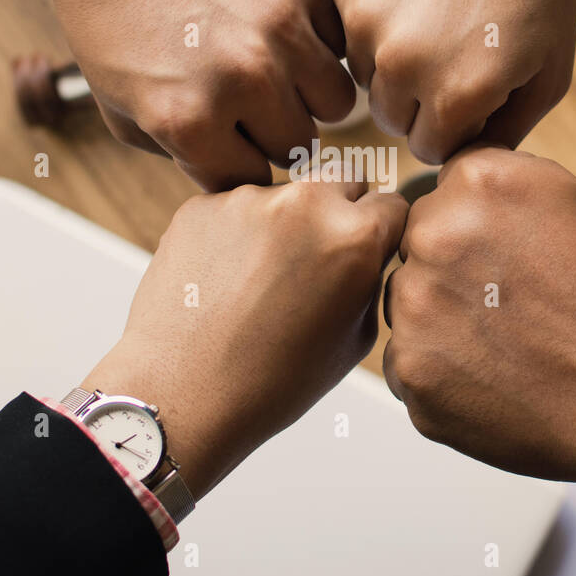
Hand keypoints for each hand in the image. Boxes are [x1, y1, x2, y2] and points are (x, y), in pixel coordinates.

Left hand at [35, 0, 354, 191]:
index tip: (221, 138)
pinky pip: (342, 43)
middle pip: (297, 146)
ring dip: (306, 95)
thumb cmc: (111, 21)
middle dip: (270, 131)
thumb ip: (185, 158)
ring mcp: (281, 26)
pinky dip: (321, 44)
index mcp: (189, 121)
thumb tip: (244, 173)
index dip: (234, 161)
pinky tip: (285, 32)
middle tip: (243, 101)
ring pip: (335, 103)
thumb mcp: (122, 112)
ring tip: (273, 71)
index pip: (248, 178)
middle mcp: (243, 78)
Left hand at [82, 179, 407, 498]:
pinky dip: (237, 234)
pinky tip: (225, 281)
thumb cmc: (270, 382)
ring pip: (287, 195)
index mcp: (353, 238)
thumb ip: (370, 279)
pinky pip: (236, 207)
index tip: (371, 248)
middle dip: (341, 212)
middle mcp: (304, 204)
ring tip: (260, 284)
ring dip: (285, 224)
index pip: (393, 203)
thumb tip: (370, 250)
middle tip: (317, 263)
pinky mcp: (201, 205)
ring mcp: (247, 199)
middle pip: (343, 180)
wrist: (182, 395)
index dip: (384, 230)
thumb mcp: (355, 341)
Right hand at [327, 0, 575, 162]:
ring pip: (362, 73)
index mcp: (456, 96)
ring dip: (391, 58)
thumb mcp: (550, 72)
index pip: (427, 147)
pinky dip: (371, 14)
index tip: (473, 88)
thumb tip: (460, 164)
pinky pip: (344, 25)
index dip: (452, 122)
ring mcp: (365, 19)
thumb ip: (505, 134)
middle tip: (454, 48)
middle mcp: (402, 65)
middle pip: (391, 116)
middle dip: (419, 96)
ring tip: (435, 13)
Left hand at [383, 145, 575, 487]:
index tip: (505, 256)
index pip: (440, 193)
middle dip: (448, 270)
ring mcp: (414, 304)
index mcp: (477, 181)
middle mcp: (435, 233)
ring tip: (501, 341)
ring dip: (437, 318)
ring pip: (404, 302)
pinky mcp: (409, 368)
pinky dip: (439, 370)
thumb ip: (498, 172)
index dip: (474, 229)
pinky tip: (487, 374)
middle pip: (415, 244)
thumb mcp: (566, 199)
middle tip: (506, 304)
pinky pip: (407, 360)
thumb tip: (449, 177)